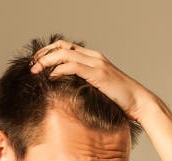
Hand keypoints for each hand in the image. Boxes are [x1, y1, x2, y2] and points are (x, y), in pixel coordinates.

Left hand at [30, 39, 154, 121]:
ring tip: (36, 70)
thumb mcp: (99, 90)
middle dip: (43, 54)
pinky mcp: (98, 74)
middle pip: (62, 46)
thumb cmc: (121, 101)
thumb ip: (86, 85)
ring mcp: (97, 64)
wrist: (139, 103)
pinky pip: (72, 66)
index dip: (48, 52)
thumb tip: (68, 92)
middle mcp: (94, 57)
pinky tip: (50, 77)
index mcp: (94, 59)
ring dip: (46, 61)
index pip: (66, 47)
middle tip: (32, 66)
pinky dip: (58, 70)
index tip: (37, 63)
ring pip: (64, 54)